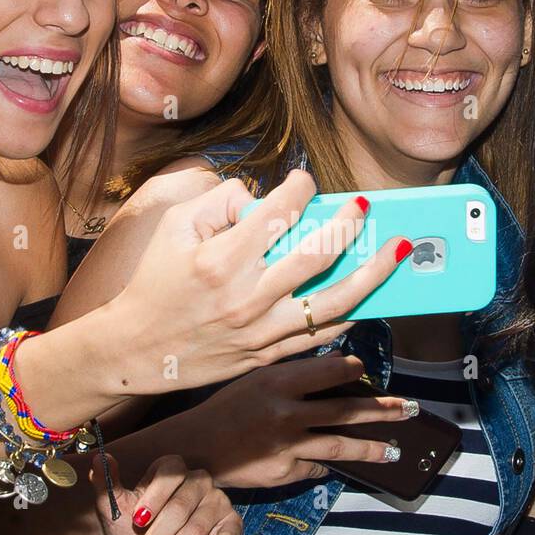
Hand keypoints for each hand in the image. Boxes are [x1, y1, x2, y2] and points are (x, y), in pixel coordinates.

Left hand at [92, 453, 242, 534]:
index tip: (137, 520)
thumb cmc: (132, 527)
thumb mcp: (115, 508)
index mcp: (173, 469)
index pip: (169, 474)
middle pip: (179, 509)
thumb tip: (99, 459)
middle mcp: (200, 481)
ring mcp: (218, 503)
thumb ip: (106, 484)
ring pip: (195, 530)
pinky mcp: (232, 527)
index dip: (154, 497)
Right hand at [110, 169, 410, 394]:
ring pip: (334, 299)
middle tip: (367, 206)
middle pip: (319, 253)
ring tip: (397, 250)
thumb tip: (263, 195)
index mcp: (221, 258)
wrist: (136, 349)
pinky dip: (349, 313)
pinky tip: (367, 294)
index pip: (279, 212)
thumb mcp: (173, 228)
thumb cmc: (154, 283)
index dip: (300, 187)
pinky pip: (321, 334)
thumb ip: (219, 201)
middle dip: (351, 222)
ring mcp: (261, 329)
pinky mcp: (267, 354)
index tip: (307, 180)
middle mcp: (246, 295)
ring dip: (374, 272)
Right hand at [186, 352, 414, 487]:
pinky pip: (316, 467)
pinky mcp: (284, 472)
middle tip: (410, 409)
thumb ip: (293, 375)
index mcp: (278, 383)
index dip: (353, 370)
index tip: (366, 370)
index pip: (330, 372)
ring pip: (341, 446)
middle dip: (383, 410)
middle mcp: (286, 414)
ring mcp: (287, 446)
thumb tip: (337, 366)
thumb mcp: (256, 379)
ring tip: (395, 450)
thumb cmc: (227, 407)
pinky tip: (343, 463)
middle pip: (346, 411)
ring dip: (372, 447)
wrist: (196, 448)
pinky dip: (328, 463)